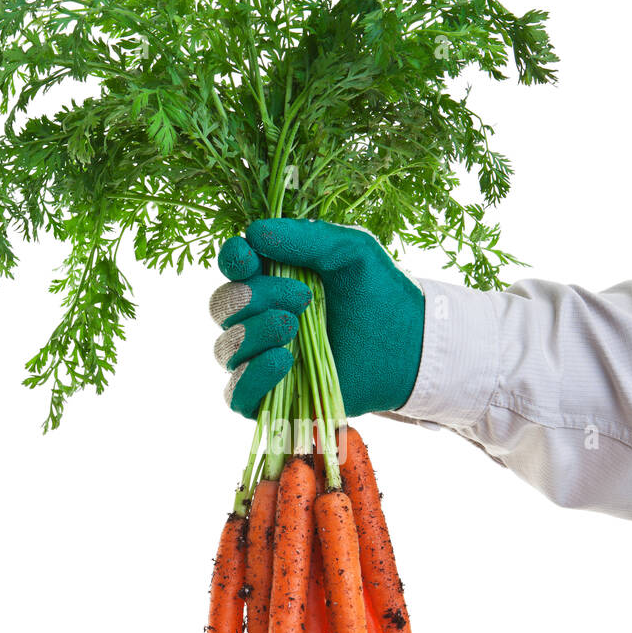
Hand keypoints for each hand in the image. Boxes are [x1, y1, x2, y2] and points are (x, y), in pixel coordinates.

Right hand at [209, 219, 424, 417]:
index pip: (231, 266)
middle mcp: (258, 318)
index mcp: (271, 278)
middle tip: (302, 298)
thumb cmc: (380, 294)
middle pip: (222, 306)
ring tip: (294, 327)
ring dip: (254, 333)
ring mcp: (261, 359)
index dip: (232, 261)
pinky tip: (283, 360)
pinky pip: (235, 395)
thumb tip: (253, 234)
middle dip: (252, 298)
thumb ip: (307, 237)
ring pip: (225, 348)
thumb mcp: (352, 251)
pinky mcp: (271, 398)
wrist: (409, 347)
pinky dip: (251, 377)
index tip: (250, 258)